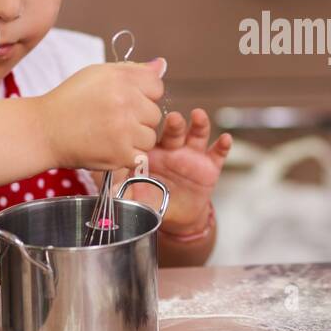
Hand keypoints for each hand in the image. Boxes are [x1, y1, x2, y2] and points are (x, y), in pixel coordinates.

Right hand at [37, 58, 165, 170]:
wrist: (44, 130)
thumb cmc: (70, 101)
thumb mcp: (98, 74)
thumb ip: (133, 71)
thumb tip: (161, 65)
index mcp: (121, 78)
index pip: (157, 86)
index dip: (143, 94)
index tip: (126, 100)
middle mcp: (125, 102)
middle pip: (155, 113)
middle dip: (139, 118)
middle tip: (113, 119)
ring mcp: (124, 129)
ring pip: (150, 136)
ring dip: (135, 139)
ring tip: (111, 134)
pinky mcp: (120, 153)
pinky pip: (141, 156)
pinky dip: (127, 155)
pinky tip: (109, 147)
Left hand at [116, 107, 231, 235]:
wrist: (176, 215)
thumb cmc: (152, 198)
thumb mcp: (134, 195)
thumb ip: (122, 189)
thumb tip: (106, 187)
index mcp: (151, 152)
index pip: (150, 135)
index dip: (149, 128)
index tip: (145, 120)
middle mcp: (172, 148)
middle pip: (174, 131)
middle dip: (174, 124)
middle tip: (172, 118)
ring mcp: (192, 155)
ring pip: (197, 135)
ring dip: (199, 124)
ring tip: (199, 115)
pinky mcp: (209, 166)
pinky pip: (217, 154)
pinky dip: (223, 146)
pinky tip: (225, 139)